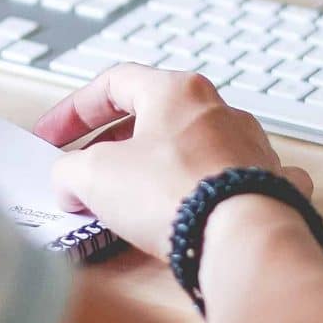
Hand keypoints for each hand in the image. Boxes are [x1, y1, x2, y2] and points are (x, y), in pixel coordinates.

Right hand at [33, 65, 313, 257]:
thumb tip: (71, 183)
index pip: (114, 84)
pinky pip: (228, 182)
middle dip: (114, 146)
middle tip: (88, 172)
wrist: (241, 239)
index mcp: (177, 91)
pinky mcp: (267, 186)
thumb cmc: (174, 194)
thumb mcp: (93, 176)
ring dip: (157, 172)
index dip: (74, 111)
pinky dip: (203, 195)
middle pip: (155, 118)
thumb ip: (70, 170)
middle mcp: (220, 112)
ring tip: (132, 204)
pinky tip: (190, 213)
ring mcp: (249, 148)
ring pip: (192, 151)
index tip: (54, 136)